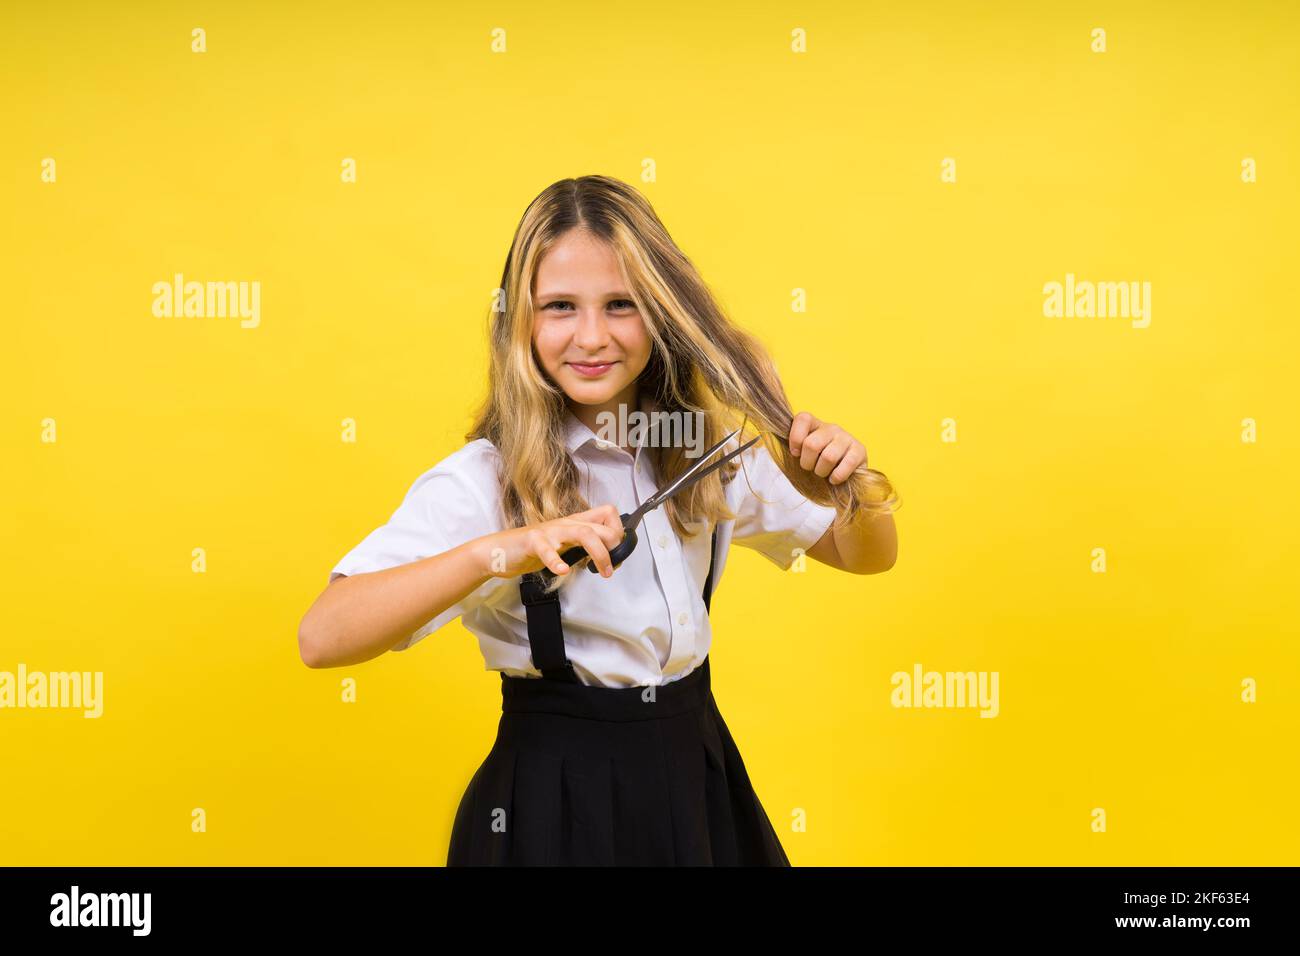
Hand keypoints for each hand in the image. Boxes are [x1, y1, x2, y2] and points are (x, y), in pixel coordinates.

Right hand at [489, 505, 625, 578]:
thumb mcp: (565, 546)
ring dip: (598, 554)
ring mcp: (549, 532)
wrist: (500, 550)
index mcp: (575, 523)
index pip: (607, 513)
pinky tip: (562, 570)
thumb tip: (609, 558)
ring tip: (602, 572)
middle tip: (613, 568)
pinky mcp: (532, 542)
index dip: (618, 531)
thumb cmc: (533, 549)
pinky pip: (547, 549)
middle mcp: (565, 524)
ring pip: (583, 533)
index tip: (618, 552)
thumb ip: (584, 548)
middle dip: (615, 547)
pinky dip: (556, 561)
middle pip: (600, 526)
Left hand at [788, 412, 866, 484]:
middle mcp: (832, 428)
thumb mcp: (804, 453)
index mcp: (816, 424)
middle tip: (810, 468)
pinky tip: (834, 478)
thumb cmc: (819, 463)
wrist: (845, 474)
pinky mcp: (860, 451)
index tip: (796, 453)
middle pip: (812, 444)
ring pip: (828, 457)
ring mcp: (847, 438)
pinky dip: (836, 477)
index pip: (802, 419)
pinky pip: (845, 465)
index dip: (795, 438)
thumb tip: (792, 451)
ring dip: (821, 471)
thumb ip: (795, 448)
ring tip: (823, 473)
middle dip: (807, 463)